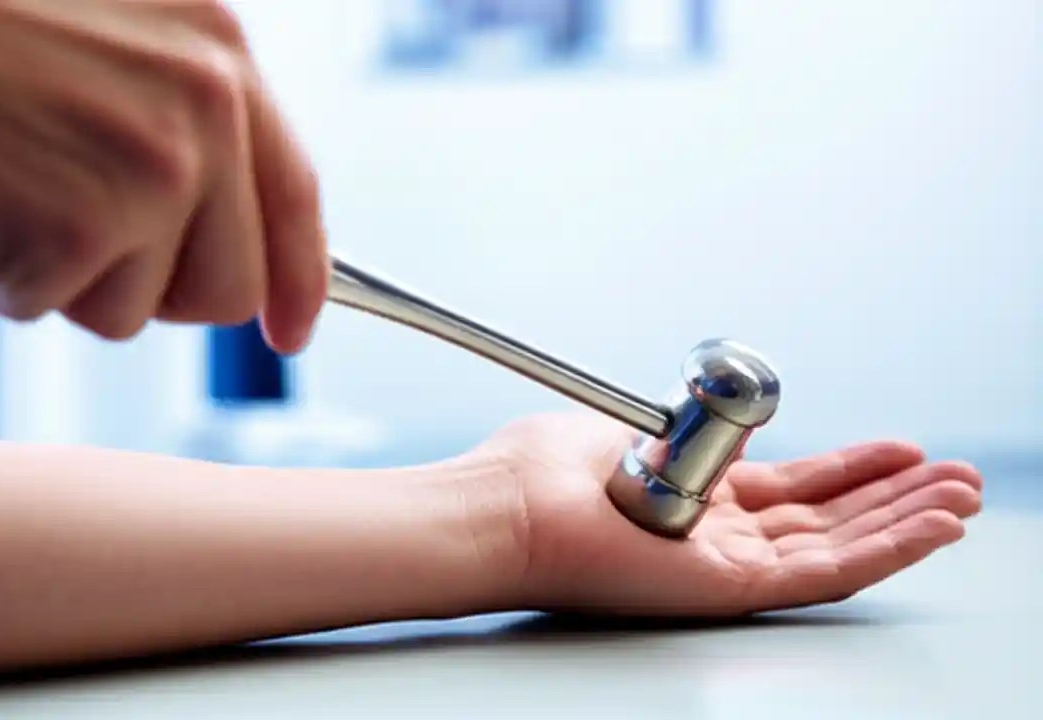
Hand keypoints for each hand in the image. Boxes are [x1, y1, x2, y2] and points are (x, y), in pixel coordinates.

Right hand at [0, 0, 326, 348]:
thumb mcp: (110, 39)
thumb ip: (183, 120)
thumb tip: (221, 230)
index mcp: (217, 50)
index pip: (295, 195)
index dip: (299, 278)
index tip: (292, 328)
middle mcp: (204, 105)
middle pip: (230, 283)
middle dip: (159, 285)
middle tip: (77, 232)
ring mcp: (151, 167)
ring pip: (143, 309)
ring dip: (72, 276)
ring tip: (10, 184)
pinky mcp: (81, 226)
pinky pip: (59, 308)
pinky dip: (5, 276)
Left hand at [475, 412, 982, 616]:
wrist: (510, 505)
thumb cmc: (545, 469)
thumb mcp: (639, 430)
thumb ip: (694, 430)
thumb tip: (731, 415)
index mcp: (698, 501)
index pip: (793, 492)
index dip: (851, 471)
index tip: (898, 449)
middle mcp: (718, 538)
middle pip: (828, 521)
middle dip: (894, 496)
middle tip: (951, 476)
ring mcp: (727, 567)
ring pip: (838, 550)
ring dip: (906, 523)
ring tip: (961, 499)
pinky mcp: (730, 588)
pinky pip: (825, 573)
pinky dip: (886, 549)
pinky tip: (933, 527)